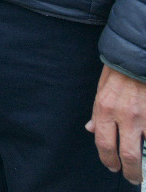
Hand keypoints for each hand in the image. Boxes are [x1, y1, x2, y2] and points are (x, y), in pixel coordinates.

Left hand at [90, 65, 145, 181]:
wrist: (137, 57)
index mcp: (105, 109)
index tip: (112, 166)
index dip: (108, 159)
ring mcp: (145, 116)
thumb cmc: (118, 71)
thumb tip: (92, 130)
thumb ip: (98, 113)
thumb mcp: (100, 89)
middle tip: (131, 177)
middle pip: (127, 154)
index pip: (104, 143)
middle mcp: (125, 115)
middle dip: (130, 171)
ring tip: (144, 169)